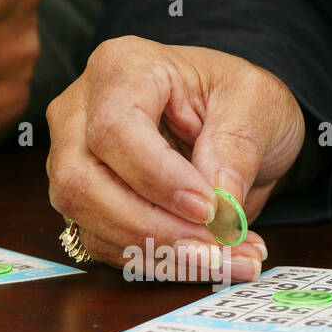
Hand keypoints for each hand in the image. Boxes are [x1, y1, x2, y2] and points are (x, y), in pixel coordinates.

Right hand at [46, 37, 305, 281]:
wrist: (233, 119)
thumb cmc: (238, 98)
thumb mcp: (258, 102)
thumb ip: (237, 147)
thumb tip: (221, 205)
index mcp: (121, 69)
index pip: (113, 130)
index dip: (157, 178)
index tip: (209, 208)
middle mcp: (80, 113)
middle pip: (82, 182)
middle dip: (152, 228)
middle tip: (217, 247)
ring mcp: (74, 160)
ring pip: (88, 222)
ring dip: (160, 253)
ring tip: (228, 259)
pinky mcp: (86, 203)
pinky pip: (105, 245)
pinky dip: (158, 263)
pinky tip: (206, 262)